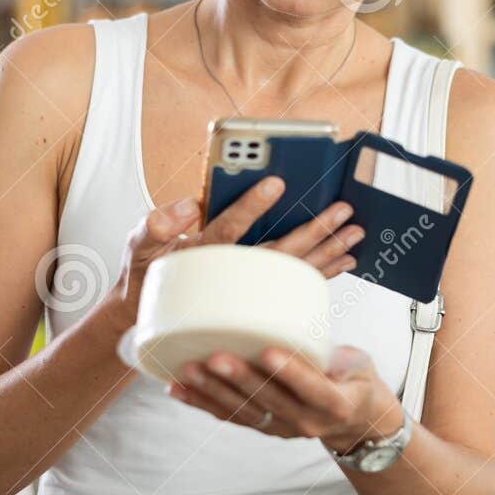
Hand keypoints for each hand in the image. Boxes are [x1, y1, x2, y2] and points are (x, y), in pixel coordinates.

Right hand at [104, 175, 364, 329]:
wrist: (148, 312)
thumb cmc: (147, 269)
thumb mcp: (139, 244)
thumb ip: (157, 225)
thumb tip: (188, 205)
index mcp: (200, 256)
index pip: (228, 229)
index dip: (250, 207)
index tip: (276, 183)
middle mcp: (230, 275)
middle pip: (277, 253)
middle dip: (313, 232)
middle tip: (344, 212)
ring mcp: (246, 289)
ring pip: (293, 272)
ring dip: (327, 253)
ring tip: (355, 235)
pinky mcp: (257, 297)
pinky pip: (296, 285)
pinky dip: (322, 273)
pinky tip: (344, 260)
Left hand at [167, 344, 403, 454]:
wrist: (355, 422)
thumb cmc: (356, 381)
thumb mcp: (361, 365)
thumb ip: (339, 354)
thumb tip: (313, 331)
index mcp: (334, 404)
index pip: (312, 388)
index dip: (290, 372)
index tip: (268, 352)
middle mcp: (305, 421)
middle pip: (268, 401)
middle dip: (239, 379)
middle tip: (215, 356)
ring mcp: (280, 427)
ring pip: (243, 411)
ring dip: (212, 391)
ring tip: (188, 370)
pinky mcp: (262, 426)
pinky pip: (229, 416)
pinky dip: (201, 403)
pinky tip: (177, 389)